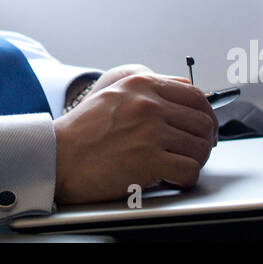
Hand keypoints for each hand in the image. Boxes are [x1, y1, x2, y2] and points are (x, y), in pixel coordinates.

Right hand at [52, 71, 217, 205]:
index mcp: (141, 84)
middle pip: (203, 120)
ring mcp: (150, 131)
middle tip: (198, 151)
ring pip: (200, 146)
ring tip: (182, 166)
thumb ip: (144, 88)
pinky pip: (189, 169)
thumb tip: (180, 92)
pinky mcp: (149, 159)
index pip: (194, 93)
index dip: (206, 113)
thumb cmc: (81, 131)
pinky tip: (174, 179)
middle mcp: (148, 104)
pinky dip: (187, 178)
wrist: (57, 157)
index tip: (204, 126)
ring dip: (197, 160)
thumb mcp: (112, 93)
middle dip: (206, 139)